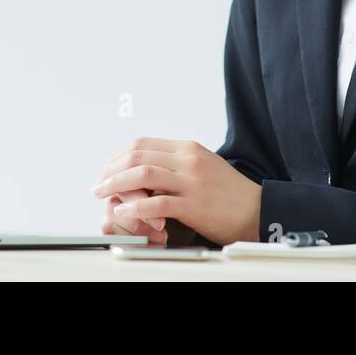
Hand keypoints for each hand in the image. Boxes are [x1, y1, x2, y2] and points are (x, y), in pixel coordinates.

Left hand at [92, 137, 261, 245]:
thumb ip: (175, 164)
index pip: (142, 144)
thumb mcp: (202, 166)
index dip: (118, 156)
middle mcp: (187, 160)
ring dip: (115, 184)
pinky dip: (135, 206)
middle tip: (98, 184)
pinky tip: (124, 210)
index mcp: (187, 148)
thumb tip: (145, 168)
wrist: (258, 210)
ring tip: (102, 194)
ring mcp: (191, 181)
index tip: (106, 169)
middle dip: (111, 169)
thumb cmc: (228, 192)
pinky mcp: (194, 205)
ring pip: (142, 174)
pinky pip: (157, 202)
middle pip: (137, 155)